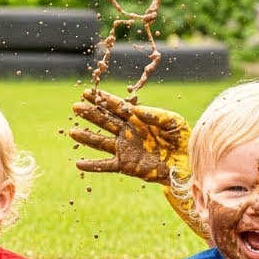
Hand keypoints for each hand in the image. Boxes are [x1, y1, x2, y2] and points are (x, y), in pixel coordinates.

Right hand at [69, 88, 190, 184]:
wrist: (186, 164)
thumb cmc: (182, 139)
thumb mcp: (174, 122)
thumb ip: (157, 115)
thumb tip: (137, 110)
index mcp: (138, 119)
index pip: (117, 107)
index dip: (103, 99)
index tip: (88, 93)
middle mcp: (128, 132)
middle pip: (105, 121)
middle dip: (91, 114)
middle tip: (76, 106)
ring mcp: (125, 149)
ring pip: (101, 141)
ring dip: (87, 137)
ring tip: (72, 131)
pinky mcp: (126, 165)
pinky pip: (106, 165)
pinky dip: (92, 165)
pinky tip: (78, 164)